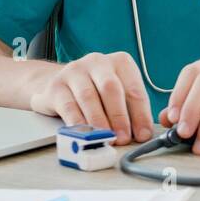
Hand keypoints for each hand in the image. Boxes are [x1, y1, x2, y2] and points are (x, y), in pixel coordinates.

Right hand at [30, 51, 153, 145]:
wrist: (60, 83)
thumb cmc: (97, 91)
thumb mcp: (118, 94)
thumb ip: (130, 110)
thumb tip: (141, 133)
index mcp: (120, 62)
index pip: (134, 89)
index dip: (140, 114)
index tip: (143, 134)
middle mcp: (98, 62)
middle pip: (110, 88)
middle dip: (119, 116)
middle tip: (123, 138)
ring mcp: (74, 71)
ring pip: (88, 97)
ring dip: (99, 122)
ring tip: (105, 138)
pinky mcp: (56, 86)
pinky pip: (68, 107)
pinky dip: (78, 123)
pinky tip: (85, 134)